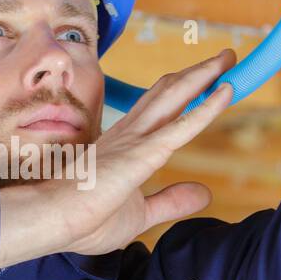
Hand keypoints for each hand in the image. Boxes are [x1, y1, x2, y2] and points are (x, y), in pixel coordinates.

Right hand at [0, 49, 235, 267]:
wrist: (53, 222)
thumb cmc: (85, 220)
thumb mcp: (140, 214)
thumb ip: (171, 202)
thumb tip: (204, 193)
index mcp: (126, 145)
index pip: (161, 110)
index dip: (185, 93)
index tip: (210, 81)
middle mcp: (131, 134)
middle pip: (169, 93)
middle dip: (198, 73)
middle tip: (225, 57)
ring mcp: (136, 139)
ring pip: (176, 97)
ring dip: (204, 76)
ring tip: (228, 58)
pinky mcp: (143, 152)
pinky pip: (183, 124)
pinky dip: (208, 106)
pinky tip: (227, 90)